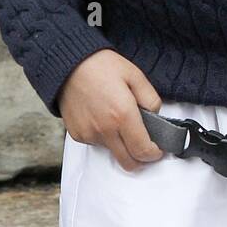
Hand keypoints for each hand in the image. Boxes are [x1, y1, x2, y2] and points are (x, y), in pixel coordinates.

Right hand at [57, 49, 164, 169]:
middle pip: (128, 162)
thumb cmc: (101, 67)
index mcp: (123, 115)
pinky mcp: (78, 135)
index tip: (157, 149)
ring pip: (112, 152)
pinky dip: (104, 137)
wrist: (68, 64)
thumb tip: (156, 117)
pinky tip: (103, 118)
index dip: (154, 154)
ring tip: (118, 120)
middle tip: (144, 143)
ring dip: (120, 144)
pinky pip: (97, 144)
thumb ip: (151, 100)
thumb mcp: (135, 76)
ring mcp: (90, 134)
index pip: (143, 150)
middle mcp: (105, 129)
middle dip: (140, 158)